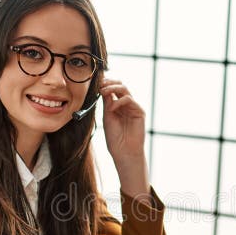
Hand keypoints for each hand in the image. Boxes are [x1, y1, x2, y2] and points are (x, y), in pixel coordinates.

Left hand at [99, 77, 149, 197]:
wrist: (124, 152)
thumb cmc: (115, 138)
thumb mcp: (107, 117)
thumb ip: (107, 103)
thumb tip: (102, 88)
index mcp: (117, 106)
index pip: (113, 89)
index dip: (106, 84)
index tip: (96, 84)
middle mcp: (126, 105)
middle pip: (120, 86)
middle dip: (110, 82)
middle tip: (100, 84)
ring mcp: (133, 107)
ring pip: (125, 89)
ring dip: (113, 88)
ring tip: (103, 92)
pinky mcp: (139, 112)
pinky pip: (129, 100)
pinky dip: (119, 101)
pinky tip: (112, 108)